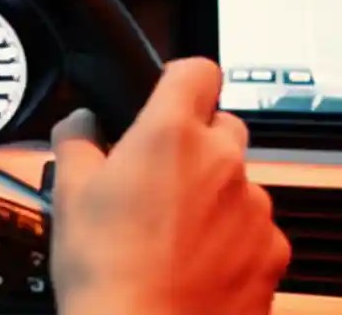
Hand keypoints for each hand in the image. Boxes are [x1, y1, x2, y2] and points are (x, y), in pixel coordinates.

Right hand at [50, 58, 289, 314]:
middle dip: (194, 141)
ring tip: (169, 230)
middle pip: (222, 125)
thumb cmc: (107, 270)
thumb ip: (76, 139)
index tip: (164, 95)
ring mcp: (255, 209)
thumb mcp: (68, 191)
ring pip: (238, 180)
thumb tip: (81, 123)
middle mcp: (223, 162)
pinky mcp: (273, 252)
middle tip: (156, 175)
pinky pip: (255, 228)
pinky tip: (194, 261)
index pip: (197, 69)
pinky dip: (231, 238)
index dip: (178, 79)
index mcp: (171, 134)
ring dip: (212, 192)